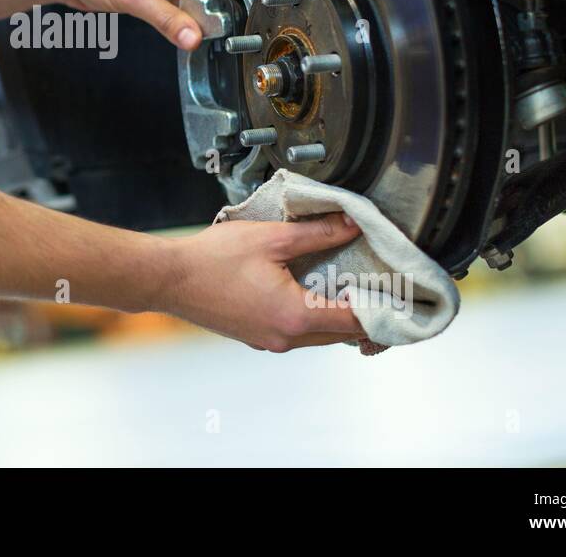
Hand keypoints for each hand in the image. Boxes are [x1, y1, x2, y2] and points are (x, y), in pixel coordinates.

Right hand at [161, 213, 365, 351]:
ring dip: (334, 312)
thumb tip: (351, 225)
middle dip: (362, 310)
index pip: (355, 321)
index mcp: (294, 316)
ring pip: (319, 333)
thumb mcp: (271, 238)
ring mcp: (268, 341)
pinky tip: (307, 286)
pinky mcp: (255, 336)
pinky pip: (296, 330)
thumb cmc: (211, 260)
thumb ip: (317, 233)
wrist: (168, 279)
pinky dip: (310, 313)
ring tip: (344, 280)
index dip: (381, 308)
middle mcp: (285, 337)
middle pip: (341, 333)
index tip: (397, 293)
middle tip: (376, 282)